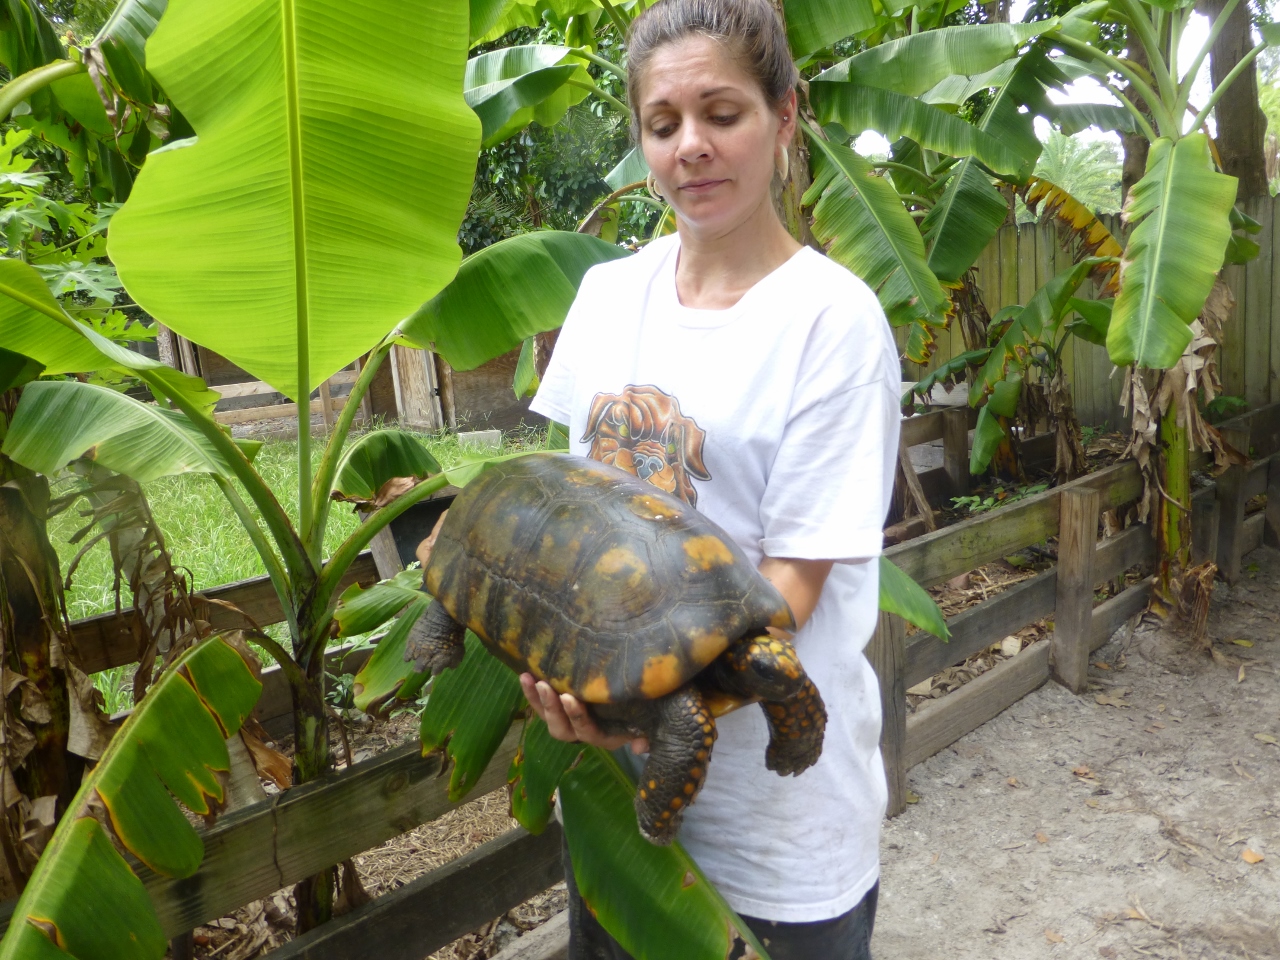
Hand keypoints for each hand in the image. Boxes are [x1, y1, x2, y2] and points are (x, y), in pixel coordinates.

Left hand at [519, 673, 648, 753]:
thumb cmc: (643, 711)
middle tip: (544, 685)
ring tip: (528, 678)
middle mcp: (582, 732)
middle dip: (551, 707)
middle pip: (561, 728)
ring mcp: (568, 721)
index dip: (577, 716)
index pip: (587, 730)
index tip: (569, 698)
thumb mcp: (647, 723)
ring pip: (548, 716)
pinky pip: (541, 705)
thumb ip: (645, 735)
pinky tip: (524, 675)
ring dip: (536, 699)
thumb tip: (641, 747)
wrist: (637, 703)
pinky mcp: (559, 708)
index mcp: (603, 737)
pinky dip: (532, 693)